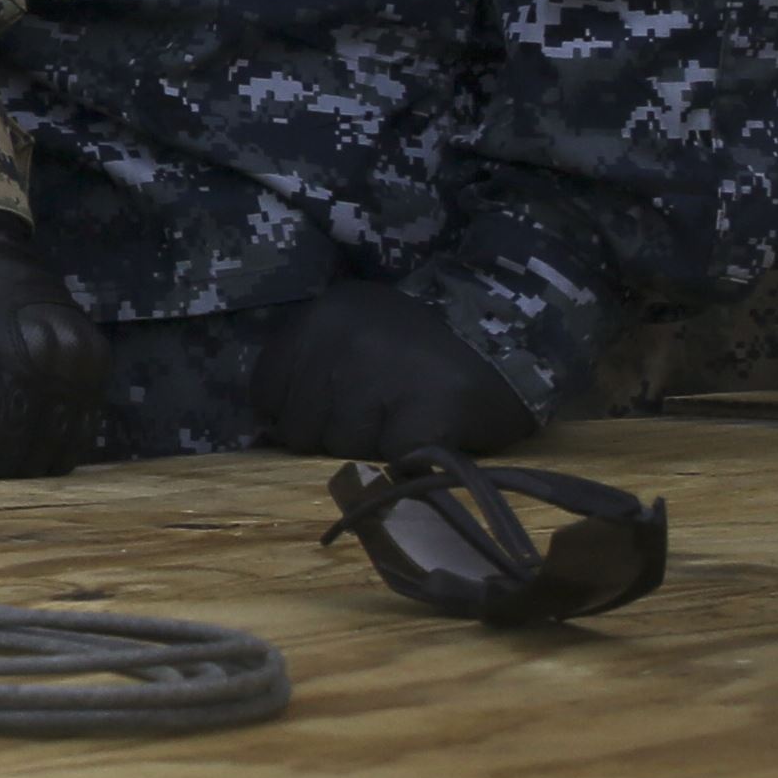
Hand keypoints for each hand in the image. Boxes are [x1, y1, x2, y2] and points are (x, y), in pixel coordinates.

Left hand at [253, 282, 539, 458]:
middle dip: (337, 433)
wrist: (516, 328)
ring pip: (344, 447)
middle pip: (302, 428)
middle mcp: (343, 339)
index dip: (299, 414)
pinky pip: (392, 460)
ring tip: (411, 417)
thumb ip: (309, 374)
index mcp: (320, 317)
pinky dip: (412, 457)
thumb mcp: (355, 337)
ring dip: (375, 447)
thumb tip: (262, 437)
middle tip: (385, 413)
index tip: (336, 409)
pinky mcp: (428, 408)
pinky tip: (433, 432)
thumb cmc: (425, 347)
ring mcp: (384, 373)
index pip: (266, 394)